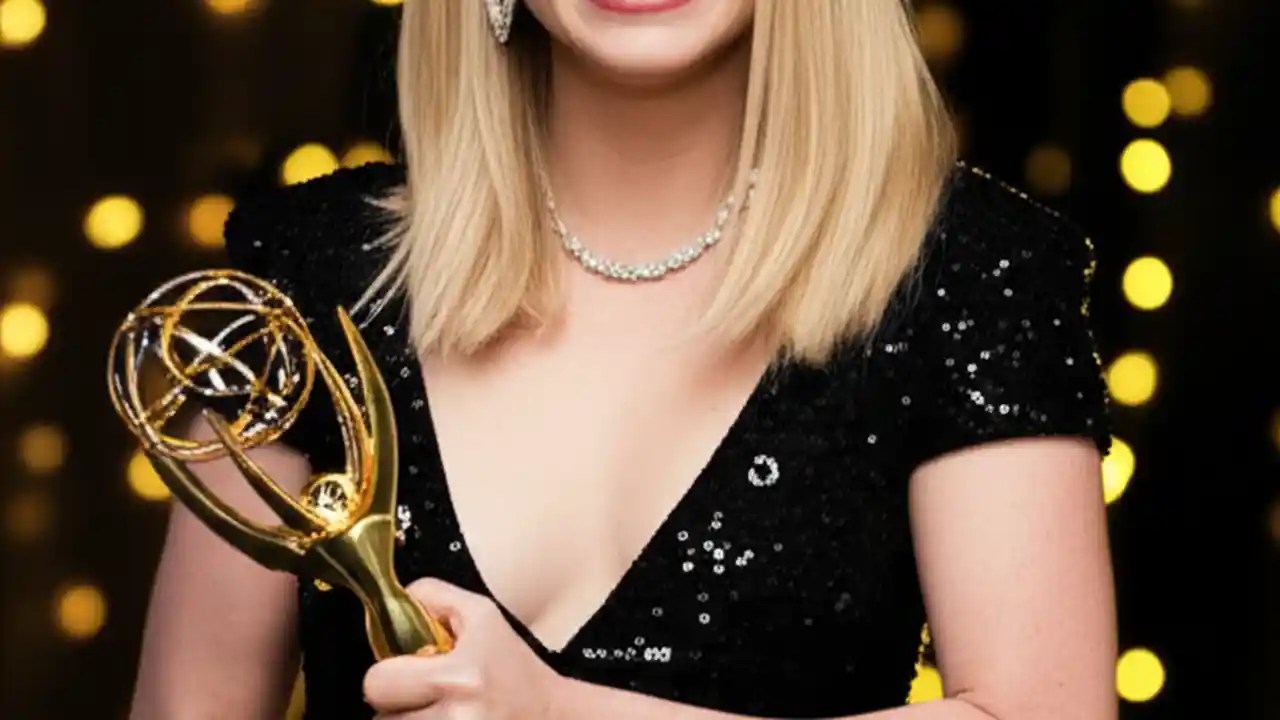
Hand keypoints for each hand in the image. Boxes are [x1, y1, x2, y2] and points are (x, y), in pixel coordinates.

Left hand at [363, 578, 566, 718]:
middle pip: (379, 718)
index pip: (378, 683)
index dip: (388, 673)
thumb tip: (395, 597)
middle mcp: (457, 718)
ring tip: (435, 708)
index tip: (408, 670)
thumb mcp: (482, 615)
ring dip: (407, 719)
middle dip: (396, 702)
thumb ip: (434, 596)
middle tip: (421, 693)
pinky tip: (442, 717)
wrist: (550, 714)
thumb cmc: (515, 668)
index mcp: (460, 677)